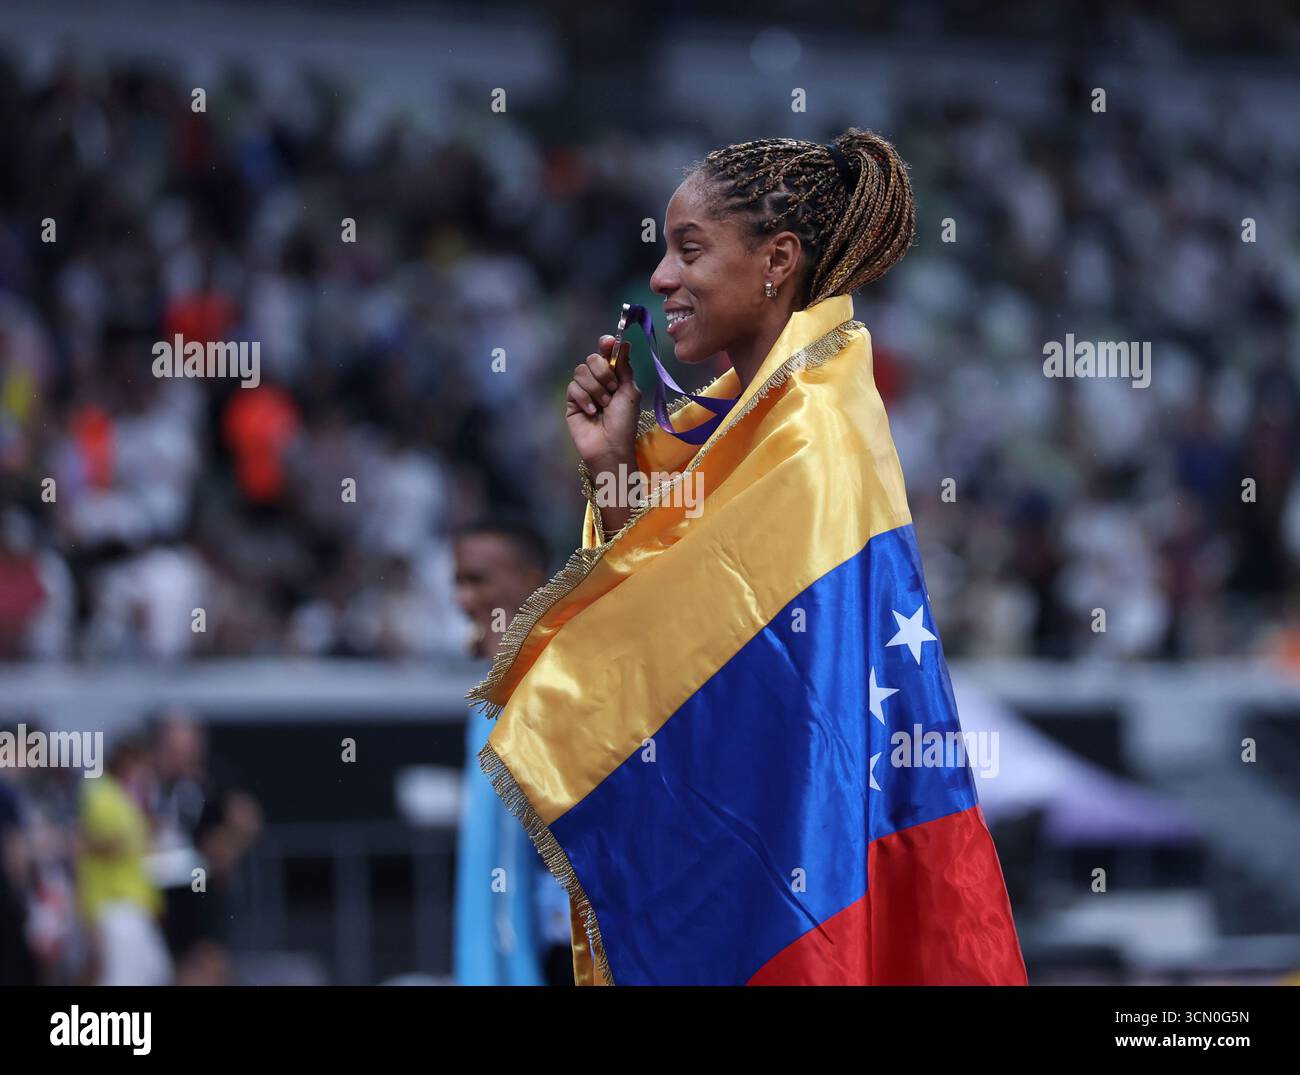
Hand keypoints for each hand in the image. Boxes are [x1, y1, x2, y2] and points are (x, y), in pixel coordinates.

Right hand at [565, 335, 640, 470]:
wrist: (609, 446)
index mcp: (615, 377)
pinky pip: (573, 387)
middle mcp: (599, 381)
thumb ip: (625, 367)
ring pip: (581, 371)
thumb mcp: (630, 392)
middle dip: (603, 372)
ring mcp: (584, 391)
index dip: (605, 345)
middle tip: (612, 390)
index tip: (607, 343)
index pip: (606, 353)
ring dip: (595, 388)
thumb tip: (623, 343)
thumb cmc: (624, 422)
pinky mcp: (572, 401)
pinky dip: (584, 398)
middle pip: (592, 358)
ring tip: (603, 405)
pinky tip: (591, 412)